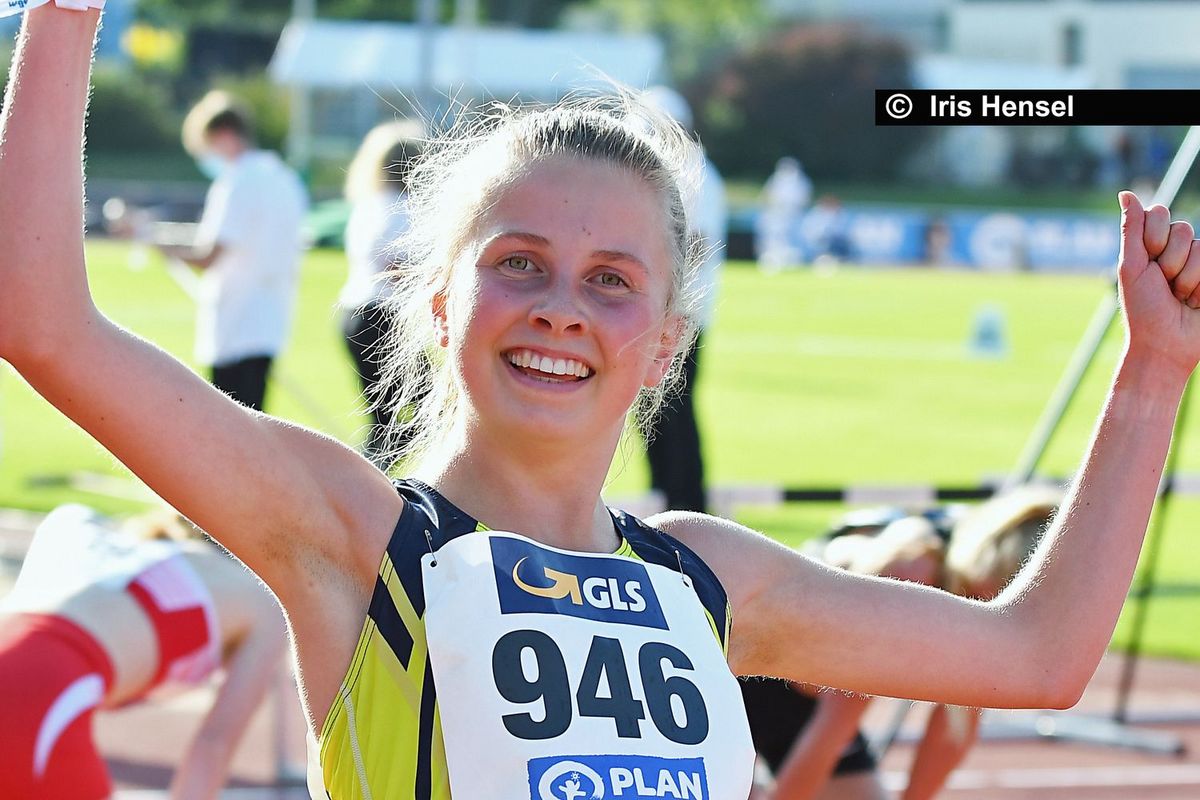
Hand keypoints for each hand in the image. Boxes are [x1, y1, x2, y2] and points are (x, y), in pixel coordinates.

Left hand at [1117, 191, 1199, 376]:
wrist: (1166, 345)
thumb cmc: (1143, 309)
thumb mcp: (1132, 268)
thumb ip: (1133, 230)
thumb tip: (1125, 193)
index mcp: (1151, 245)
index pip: (1160, 213)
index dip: (1154, 237)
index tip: (1147, 263)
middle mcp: (1176, 250)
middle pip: (1183, 228)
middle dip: (1170, 262)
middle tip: (1163, 286)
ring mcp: (1198, 262)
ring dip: (1187, 278)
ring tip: (1179, 297)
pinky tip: (1196, 301)